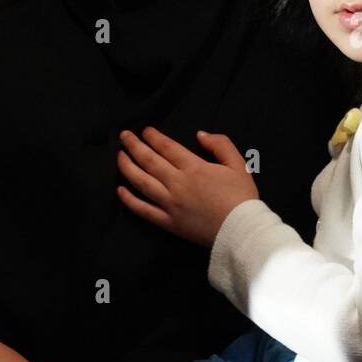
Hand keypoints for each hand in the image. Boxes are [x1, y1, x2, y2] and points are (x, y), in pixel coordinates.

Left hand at [117, 127, 258, 245]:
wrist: (241, 230)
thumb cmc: (241, 197)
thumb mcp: (239, 164)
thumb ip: (220, 145)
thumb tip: (200, 135)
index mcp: (194, 167)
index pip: (167, 147)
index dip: (154, 137)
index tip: (145, 130)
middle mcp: (177, 183)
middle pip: (149, 161)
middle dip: (134, 146)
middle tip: (124, 136)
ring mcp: (169, 204)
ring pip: (142, 182)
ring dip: (127, 167)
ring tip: (120, 156)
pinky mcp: (167, 222)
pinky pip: (143, 209)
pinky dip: (129, 200)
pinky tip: (120, 190)